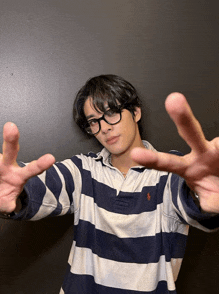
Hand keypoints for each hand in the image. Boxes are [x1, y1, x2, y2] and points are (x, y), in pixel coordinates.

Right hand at [0, 122, 54, 213]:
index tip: (51, 158)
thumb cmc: (3, 193)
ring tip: (2, 138)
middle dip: (11, 139)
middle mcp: (7, 165)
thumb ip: (8, 204)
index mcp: (19, 176)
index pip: (32, 169)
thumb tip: (9, 207)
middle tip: (11, 128)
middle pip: (11, 151)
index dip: (41, 164)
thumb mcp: (7, 203)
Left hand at [131, 93, 218, 212]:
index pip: (167, 163)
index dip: (152, 159)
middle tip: (174, 100)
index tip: (136, 154)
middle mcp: (200, 154)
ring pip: (218, 139)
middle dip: (183, 118)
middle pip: (190, 134)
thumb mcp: (210, 201)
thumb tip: (212, 200)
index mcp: (187, 167)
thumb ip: (210, 202)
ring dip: (218, 138)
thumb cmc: (213, 188)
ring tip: (217, 140)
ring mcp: (216, 149)